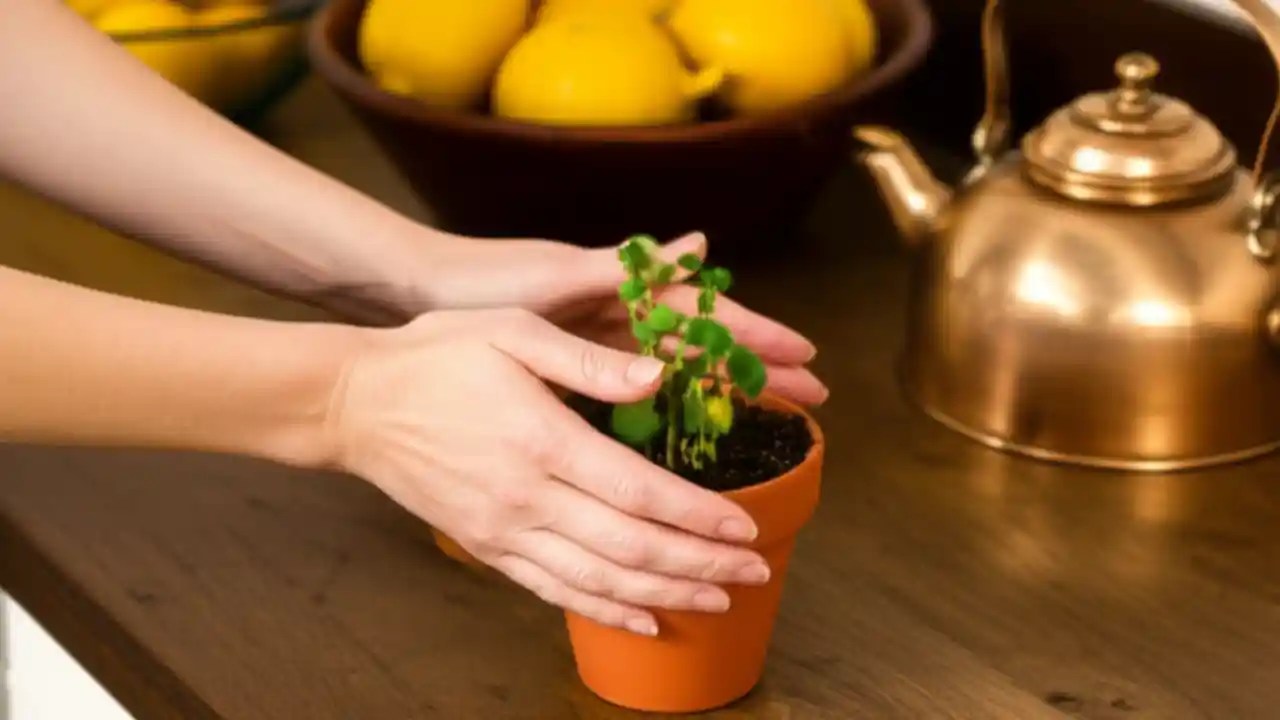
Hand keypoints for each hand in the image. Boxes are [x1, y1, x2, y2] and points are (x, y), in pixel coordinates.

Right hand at [331, 308, 773, 634]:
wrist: (358, 404)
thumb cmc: (438, 356)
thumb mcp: (513, 331)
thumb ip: (588, 359)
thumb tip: (658, 375)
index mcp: (544, 439)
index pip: (639, 492)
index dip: (699, 517)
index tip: (746, 527)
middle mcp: (527, 498)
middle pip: (631, 548)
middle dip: (700, 564)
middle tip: (755, 569)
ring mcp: (503, 531)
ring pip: (598, 580)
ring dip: (664, 595)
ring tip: (717, 600)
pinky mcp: (485, 547)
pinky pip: (552, 592)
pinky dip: (603, 610)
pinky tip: (642, 619)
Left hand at [415, 231, 827, 404]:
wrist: (413, 303)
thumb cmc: (482, 284)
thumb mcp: (556, 279)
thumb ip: (626, 267)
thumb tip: (701, 244)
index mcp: (620, 291)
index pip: (707, 315)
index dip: (757, 335)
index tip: (807, 356)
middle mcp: (616, 321)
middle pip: (704, 349)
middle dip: (758, 370)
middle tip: (813, 397)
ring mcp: (595, 353)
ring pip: (678, 379)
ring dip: (724, 397)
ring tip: (771, 422)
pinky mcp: (570, 380)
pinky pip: (635, 402)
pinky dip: (668, 417)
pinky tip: (691, 440)